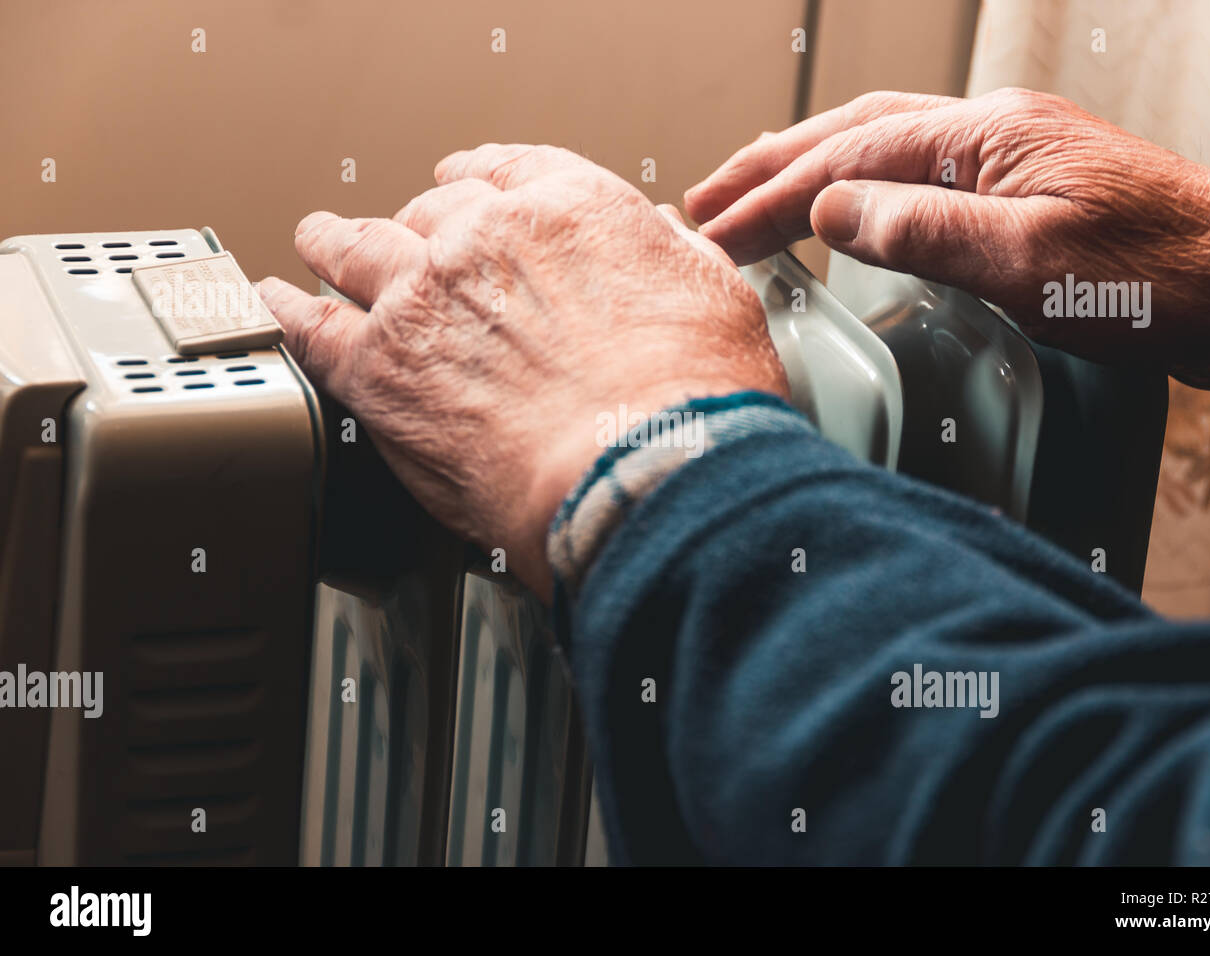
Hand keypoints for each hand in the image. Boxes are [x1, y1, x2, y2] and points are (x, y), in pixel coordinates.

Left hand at [259, 145, 788, 596]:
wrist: (645, 466)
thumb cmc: (692, 398)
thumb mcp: (713, 295)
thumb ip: (666, 260)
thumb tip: (656, 247)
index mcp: (570, 211)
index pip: (507, 172)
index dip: (477, 180)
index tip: (462, 184)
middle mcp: (488, 239)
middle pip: (429, 214)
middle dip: (415, 226)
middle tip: (401, 239)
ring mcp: (425, 299)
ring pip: (358, 249)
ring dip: (334, 244)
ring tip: (318, 243)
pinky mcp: (380, 369)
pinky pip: (311, 325)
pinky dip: (288, 311)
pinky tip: (277, 306)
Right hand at [686, 87, 1209, 389]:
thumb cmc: (1162, 276)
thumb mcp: (1030, 259)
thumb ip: (923, 229)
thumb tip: (833, 209)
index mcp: (985, 137)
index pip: (848, 157)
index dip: (770, 197)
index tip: (713, 233)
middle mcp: (992, 135)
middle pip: (854, 135)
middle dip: (771, 168)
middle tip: (706, 200)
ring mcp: (1010, 163)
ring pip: (884, 149)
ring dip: (811, 170)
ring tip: (754, 193)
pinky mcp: (1026, 200)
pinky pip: (919, 182)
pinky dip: (863, 192)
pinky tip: (852, 215)